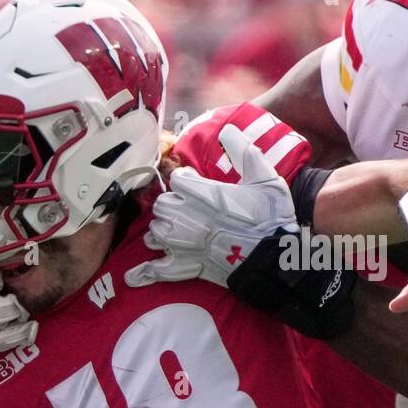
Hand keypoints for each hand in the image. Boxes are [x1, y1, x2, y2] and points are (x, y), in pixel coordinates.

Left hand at [126, 124, 296, 287]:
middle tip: (187, 207)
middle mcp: (188, 217)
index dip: (186, 179)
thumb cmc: (271, 218)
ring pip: (155, 231)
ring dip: (162, 229)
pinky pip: (158, 269)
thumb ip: (245, 152)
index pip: (177, 178)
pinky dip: (145, 272)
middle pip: (161, 204)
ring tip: (176, 229)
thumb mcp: (266, 179)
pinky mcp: (187, 266)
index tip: (195, 183)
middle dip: (171, 203)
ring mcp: (184, 243)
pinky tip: (133, 276)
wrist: (274, 258)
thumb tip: (227, 131)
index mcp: (205, 194)